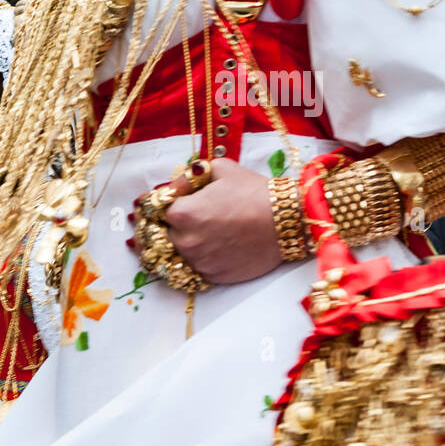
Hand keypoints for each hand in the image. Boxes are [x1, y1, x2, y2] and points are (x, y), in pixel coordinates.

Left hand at [129, 158, 282, 284]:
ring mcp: (198, 262)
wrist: (286, 222)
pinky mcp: (213, 276)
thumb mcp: (220, 169)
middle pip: (167, 233)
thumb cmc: (254, 192)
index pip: (158, 210)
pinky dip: (202, 259)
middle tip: (197, 216)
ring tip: (210, 232)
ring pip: (180, 253)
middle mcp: (185, 241)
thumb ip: (189, 176)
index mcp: (181, 213)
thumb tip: (174, 186)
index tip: (177, 201)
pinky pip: (197, 268)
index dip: (168, 203)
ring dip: (188, 244)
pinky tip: (217, 247)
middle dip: (176, 224)